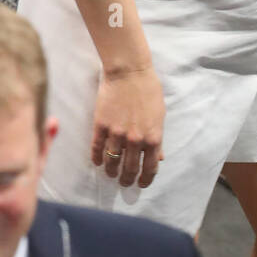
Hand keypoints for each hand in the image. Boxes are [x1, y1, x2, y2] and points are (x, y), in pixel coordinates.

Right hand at [91, 65, 164, 187]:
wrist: (129, 72)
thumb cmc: (148, 90)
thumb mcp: (159, 116)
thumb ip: (157, 139)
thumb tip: (159, 157)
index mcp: (153, 138)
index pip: (150, 167)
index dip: (145, 179)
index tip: (141, 184)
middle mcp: (135, 140)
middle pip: (130, 169)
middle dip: (127, 179)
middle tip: (125, 182)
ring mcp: (117, 134)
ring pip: (112, 162)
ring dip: (111, 171)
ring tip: (111, 174)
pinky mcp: (101, 126)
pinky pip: (97, 148)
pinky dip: (97, 158)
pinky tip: (97, 162)